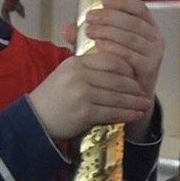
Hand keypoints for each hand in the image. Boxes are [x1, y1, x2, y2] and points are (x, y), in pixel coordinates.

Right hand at [27, 52, 155, 140]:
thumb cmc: (53, 98)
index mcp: (76, 62)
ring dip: (134, 102)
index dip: (127, 68)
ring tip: (145, 104)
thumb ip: (87, 68)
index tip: (136, 75)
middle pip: (117, 78)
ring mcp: (82, 94)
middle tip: (144, 92)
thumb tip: (117, 67)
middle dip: (134, 87)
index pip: (110, 60)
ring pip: (117, 96)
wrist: (35, 120)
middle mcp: (79, 75)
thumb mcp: (65, 74)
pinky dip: (126, 114)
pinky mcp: (85, 112)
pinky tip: (135, 115)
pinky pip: (112, 112)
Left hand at [63, 0, 164, 101]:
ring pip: (130, 37)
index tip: (104, 0)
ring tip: (89, 31)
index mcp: (148, 25)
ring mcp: (154, 53)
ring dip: (108, 32)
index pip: (139, 7)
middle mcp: (155, 37)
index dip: (122, 1)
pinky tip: (99, 46)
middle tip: (90, 18)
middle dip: (109, 17)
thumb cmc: (118, 64)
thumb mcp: (105, 44)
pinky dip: (114, 49)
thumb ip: (88, 35)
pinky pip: (131, 55)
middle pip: (133, 21)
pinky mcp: (150, 68)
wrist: (131, 94)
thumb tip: (67, 29)